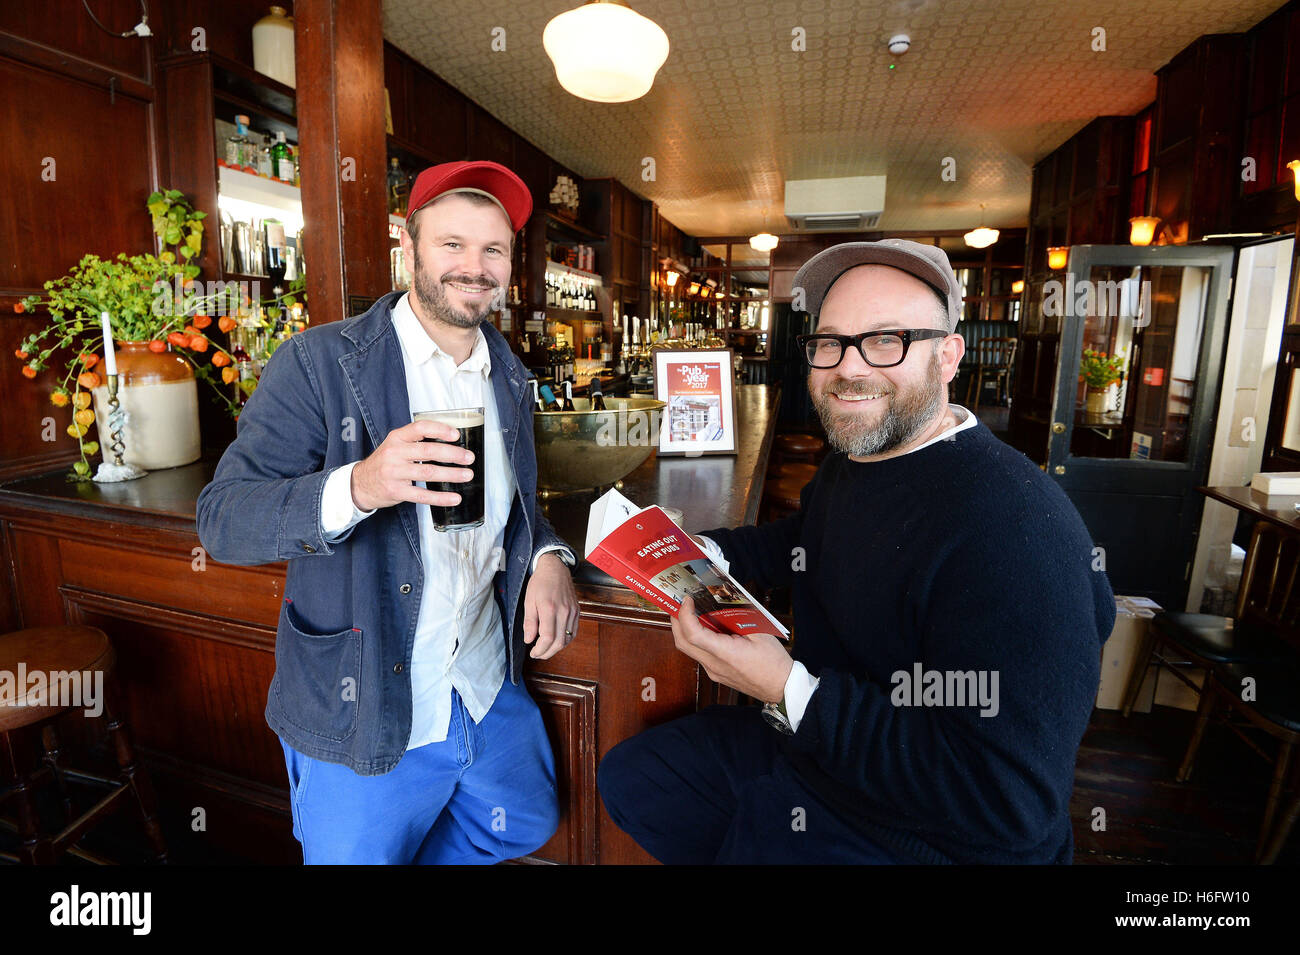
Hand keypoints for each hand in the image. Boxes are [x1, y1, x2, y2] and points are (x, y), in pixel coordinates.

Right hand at [350, 419, 473, 511]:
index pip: (419, 428)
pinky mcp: (396, 492)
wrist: (360, 484)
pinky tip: (454, 497)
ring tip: (467, 474)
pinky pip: (422, 495)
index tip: (456, 434)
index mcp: (396, 438)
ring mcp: (394, 473)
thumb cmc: (384, 463)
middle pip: (428, 451)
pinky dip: (440, 497)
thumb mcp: (395, 446)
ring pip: (428, 472)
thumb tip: (449, 441)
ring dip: (451, 474)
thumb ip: (416, 441)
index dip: (439, 429)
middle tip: (469, 457)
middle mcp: (394, 453)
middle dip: (452, 454)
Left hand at [523, 552, 578, 659]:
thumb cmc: (540, 583)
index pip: (547, 637)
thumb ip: (529, 622)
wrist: (555, 569)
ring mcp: (572, 612)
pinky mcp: (577, 611)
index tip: (533, 652)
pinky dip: (565, 640)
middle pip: (559, 642)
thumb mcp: (529, 601)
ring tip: (546, 649)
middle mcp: (564, 612)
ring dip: (556, 648)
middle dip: (547, 653)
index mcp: (549, 608)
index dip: (540, 649)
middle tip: (538, 654)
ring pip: (567, 639)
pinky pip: (573, 632)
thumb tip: (529, 640)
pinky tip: (557, 641)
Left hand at [671, 595, 791, 701]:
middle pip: (682, 643)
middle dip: (676, 620)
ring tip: (690, 612)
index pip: (693, 635)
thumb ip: (740, 617)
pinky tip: (705, 628)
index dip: (685, 615)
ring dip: (684, 630)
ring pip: (688, 650)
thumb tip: (724, 601)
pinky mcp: (716, 673)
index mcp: (726, 654)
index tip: (687, 600)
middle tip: (680, 603)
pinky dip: (696, 639)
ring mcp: (713, 671)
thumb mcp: (760, 633)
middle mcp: (715, 665)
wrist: (781, 688)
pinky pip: (699, 655)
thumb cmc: (774, 663)